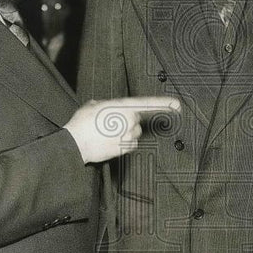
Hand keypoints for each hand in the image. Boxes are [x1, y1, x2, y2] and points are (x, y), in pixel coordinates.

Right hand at [64, 96, 180, 163]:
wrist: (76, 143)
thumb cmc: (82, 123)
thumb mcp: (92, 105)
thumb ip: (105, 104)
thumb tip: (106, 107)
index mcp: (122, 106)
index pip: (147, 104)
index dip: (164, 104)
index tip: (177, 105)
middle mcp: (129, 120)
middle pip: (137, 120)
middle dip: (127, 122)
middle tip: (109, 124)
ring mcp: (128, 135)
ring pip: (134, 134)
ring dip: (124, 133)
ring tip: (106, 134)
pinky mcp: (126, 148)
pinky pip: (130, 144)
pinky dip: (122, 143)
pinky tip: (109, 142)